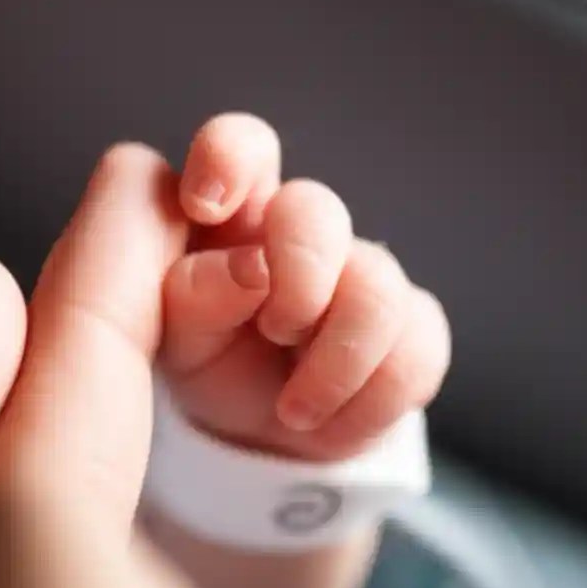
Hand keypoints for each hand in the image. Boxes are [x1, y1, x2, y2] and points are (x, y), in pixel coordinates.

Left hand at [160, 114, 450, 461]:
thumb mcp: (170, 337)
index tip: (206, 207)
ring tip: (293, 410)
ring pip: (378, 288)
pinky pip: (417, 349)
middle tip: (274, 331)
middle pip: (317, 209)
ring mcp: (362, 276)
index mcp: (234, 216)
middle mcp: (301, 234)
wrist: (263, 439)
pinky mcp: (412, 328)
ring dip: (335, 363)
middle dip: (298, 276)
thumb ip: (188, 294)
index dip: (230, 157)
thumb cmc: (209, 362)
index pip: (242, 148)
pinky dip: (368, 404)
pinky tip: (332, 422)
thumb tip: (248, 269)